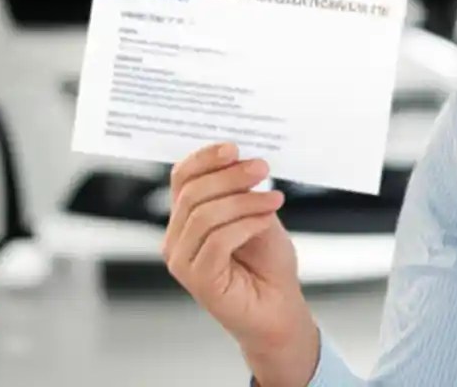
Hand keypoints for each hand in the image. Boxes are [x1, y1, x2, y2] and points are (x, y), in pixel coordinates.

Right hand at [162, 142, 318, 384]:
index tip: (234, 147)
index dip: (204, 158)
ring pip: (204, 215)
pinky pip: (217, 240)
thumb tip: (245, 161)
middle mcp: (177, 238)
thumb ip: (245, 193)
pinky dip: (245, 224)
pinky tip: (266, 222)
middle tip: (262, 168)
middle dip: (230, 176)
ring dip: (244, 200)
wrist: (279, 308)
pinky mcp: (198, 279)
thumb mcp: (259, 217)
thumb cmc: (268, 265)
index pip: (182, 178)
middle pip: (192, 193)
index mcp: (187, 218)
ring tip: (275, 199)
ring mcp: (183, 260)